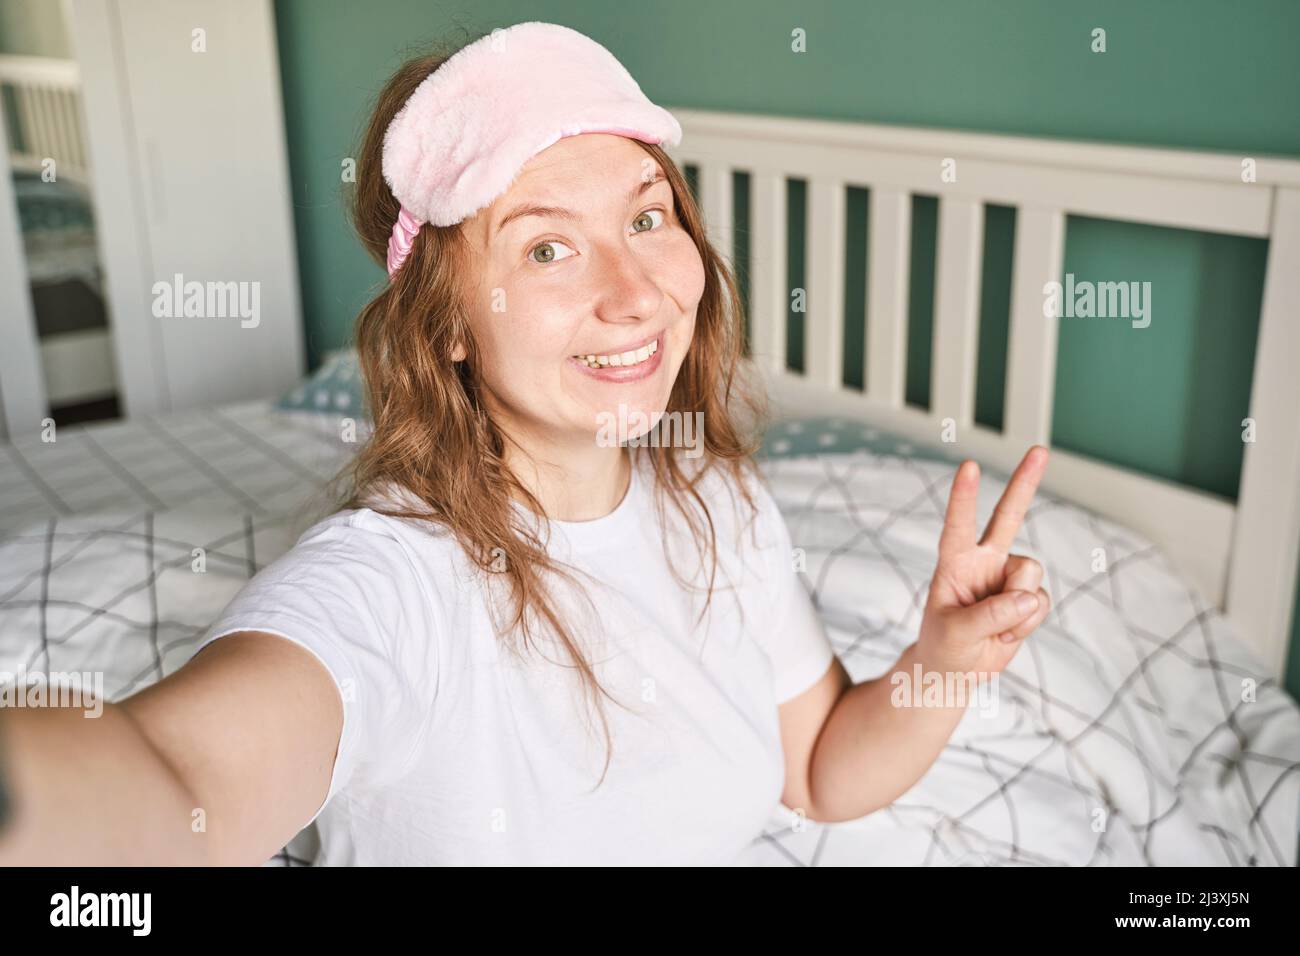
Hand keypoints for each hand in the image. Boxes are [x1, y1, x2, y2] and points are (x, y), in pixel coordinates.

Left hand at [915, 446, 1051, 674]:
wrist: (956, 670)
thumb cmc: (944, 646)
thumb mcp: (957, 634)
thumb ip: (990, 615)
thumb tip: (1029, 597)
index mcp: (953, 561)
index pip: (958, 525)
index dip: (963, 497)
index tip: (968, 466)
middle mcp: (983, 560)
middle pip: (1008, 516)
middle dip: (1025, 483)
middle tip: (1039, 449)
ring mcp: (1007, 577)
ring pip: (1030, 575)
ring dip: (1017, 609)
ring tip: (993, 629)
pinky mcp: (1027, 597)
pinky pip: (1040, 604)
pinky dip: (1025, 625)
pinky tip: (1006, 634)